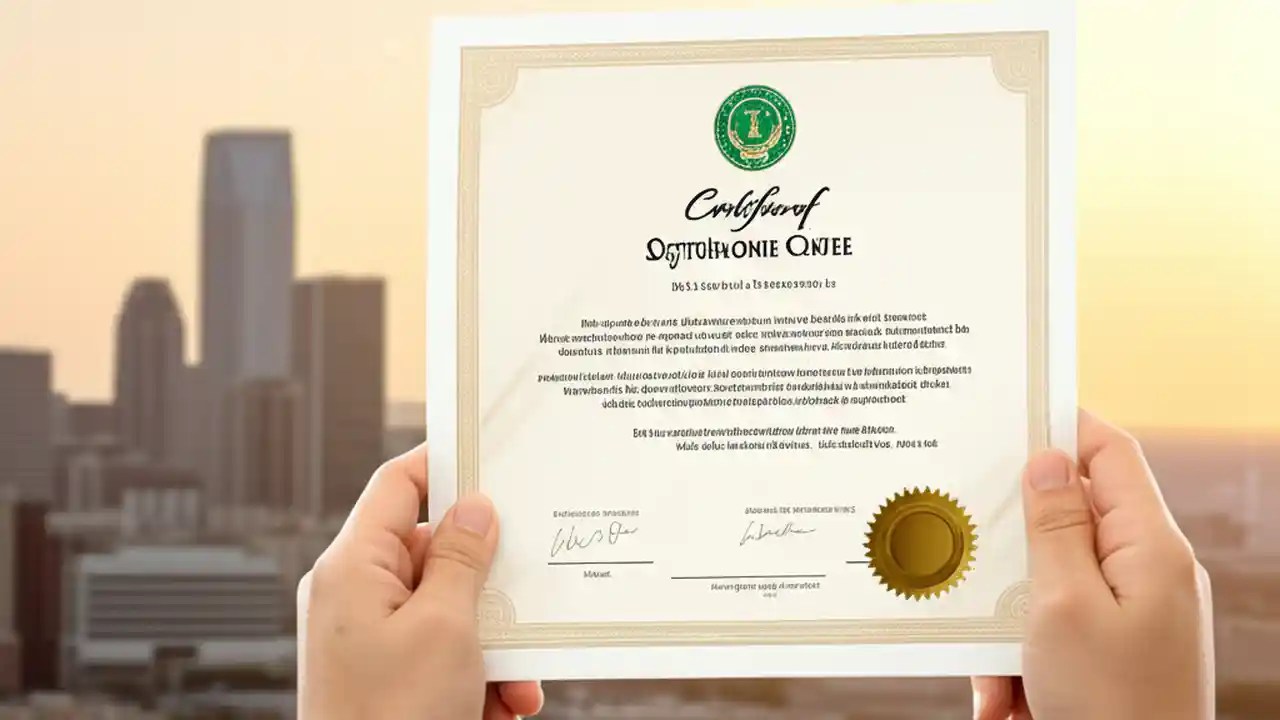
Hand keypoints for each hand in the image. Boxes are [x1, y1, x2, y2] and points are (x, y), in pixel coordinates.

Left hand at [297, 446, 542, 718]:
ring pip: (449, 609)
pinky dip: (478, 675)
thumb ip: (462, 559)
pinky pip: (443, 652)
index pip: (398, 484)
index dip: (446, 464)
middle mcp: (355, 595)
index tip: (495, 457)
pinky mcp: (387, 676)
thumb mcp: (444, 629)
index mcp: (353, 567)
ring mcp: (369, 638)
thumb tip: (474, 508)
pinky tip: (500, 707)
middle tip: (526, 596)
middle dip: (488, 584)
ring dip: (492, 643)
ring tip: (513, 683)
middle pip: (435, 552)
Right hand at [973, 411, 1214, 719]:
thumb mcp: (1063, 607)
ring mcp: (1133, 613)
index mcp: (1150, 549)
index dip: (1063, 426)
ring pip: (1051, 578)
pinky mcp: (1113, 648)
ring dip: (1010, 615)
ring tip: (995, 668)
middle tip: (969, 544)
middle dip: (1014, 543)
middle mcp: (1147, 572)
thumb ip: (1054, 527)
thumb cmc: (1109, 708)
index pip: (1110, 454)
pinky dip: (1021, 655)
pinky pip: (1055, 626)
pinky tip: (1005, 696)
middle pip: (1070, 518)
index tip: (1009, 413)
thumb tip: (1049, 459)